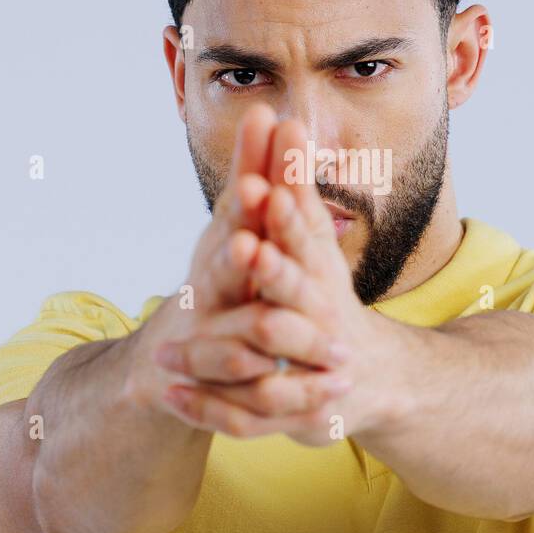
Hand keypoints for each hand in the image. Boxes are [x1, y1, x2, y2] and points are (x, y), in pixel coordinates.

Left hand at [154, 112, 417, 445]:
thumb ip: (294, 189)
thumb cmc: (325, 298)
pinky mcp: (293, 409)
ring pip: (271, 356)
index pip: (308, 239)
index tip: (266, 190)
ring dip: (221, 345)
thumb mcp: (311, 243)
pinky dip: (205, 404)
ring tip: (177, 337)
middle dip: (272, 271)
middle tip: (241, 248)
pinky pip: (247, 412)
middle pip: (301, 293)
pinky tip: (168, 392)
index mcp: (323, 273)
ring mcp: (313, 365)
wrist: (365, 378)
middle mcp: (325, 317)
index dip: (287, 217)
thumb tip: (284, 120)